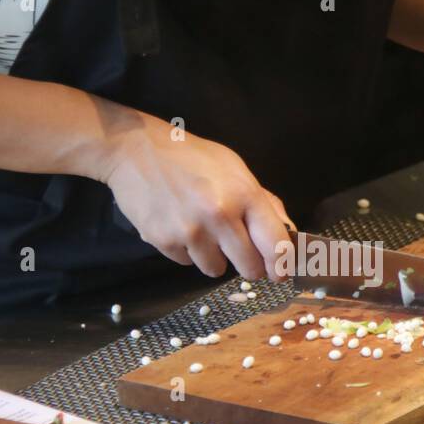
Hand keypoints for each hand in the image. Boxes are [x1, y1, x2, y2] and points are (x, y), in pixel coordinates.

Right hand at [94, 109, 292, 280]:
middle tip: (240, 253)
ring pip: (216, 270)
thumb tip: (287, 232)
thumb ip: (264, 202)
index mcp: (244, 194)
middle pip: (249, 267)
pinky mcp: (164, 241)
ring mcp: (190, 231)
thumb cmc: (191, 157)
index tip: (280, 272)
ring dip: (214, 257)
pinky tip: (179, 225)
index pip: (275, 243)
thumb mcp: (235, 169)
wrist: (136, 151)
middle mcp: (219, 215)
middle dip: (249, 265)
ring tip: (202, 230)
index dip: (281, 264)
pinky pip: (187, 263)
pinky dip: (187, 251)